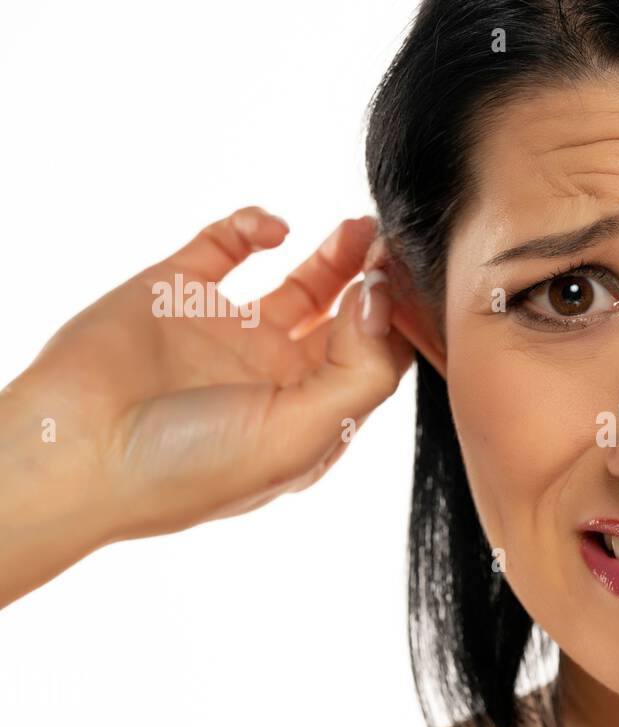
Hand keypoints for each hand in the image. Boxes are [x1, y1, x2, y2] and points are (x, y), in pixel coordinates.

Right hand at [7, 207, 412, 548]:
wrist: (72, 452)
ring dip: (333, 254)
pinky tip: (273, 230)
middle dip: (373, 281)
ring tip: (357, 228)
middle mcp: (273, 377)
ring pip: (300, 282)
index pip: (374, 360)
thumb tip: (382, 301)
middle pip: (346, 319)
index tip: (405, 283)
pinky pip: (226, 246)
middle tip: (391, 242)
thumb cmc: (189, 467)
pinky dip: (252, 226)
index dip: (394, 320)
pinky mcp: (176, 292)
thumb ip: (360, 374)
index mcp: (308, 416)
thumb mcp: (302, 437)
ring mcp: (225, 334)